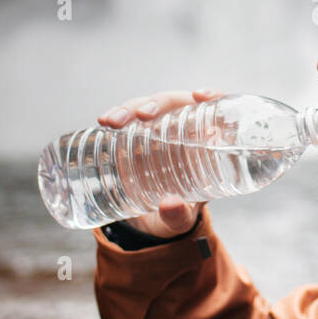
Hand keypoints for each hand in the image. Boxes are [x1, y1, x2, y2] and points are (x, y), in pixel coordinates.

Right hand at [97, 87, 223, 238]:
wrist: (149, 222)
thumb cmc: (178, 214)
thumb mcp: (181, 220)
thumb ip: (179, 216)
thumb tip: (170, 205)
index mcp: (204, 144)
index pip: (214, 110)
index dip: (211, 97)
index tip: (199, 97)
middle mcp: (181, 130)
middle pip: (175, 103)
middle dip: (157, 103)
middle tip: (142, 115)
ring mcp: (155, 129)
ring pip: (146, 106)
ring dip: (130, 108)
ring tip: (112, 121)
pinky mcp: (133, 134)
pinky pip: (126, 117)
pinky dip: (115, 115)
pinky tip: (104, 120)